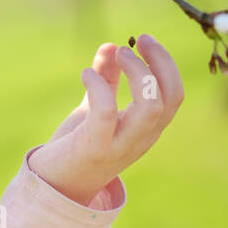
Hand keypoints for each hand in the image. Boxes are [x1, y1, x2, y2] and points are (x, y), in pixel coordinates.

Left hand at [28, 34, 183, 205]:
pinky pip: (106, 114)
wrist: (53, 187)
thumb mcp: (94, 109)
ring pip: (150, 107)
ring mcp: (120, 146)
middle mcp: (140, 138)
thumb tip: (110, 46)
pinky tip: (85, 74)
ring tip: (119, 54)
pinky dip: (99, 87)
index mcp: (146, 129)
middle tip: (135, 42)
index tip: (145, 40)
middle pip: (170, 98)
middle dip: (159, 62)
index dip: (165, 63)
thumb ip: (106, 80)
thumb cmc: (77, 145)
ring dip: (138, 73)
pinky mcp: (94, 149)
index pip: (174, 95)